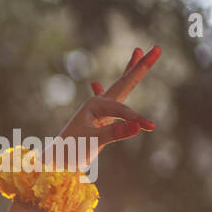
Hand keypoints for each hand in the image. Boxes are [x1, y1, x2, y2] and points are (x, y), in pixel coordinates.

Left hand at [56, 44, 159, 171]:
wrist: (54, 163)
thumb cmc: (70, 152)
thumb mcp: (92, 142)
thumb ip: (115, 133)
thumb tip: (139, 126)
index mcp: (95, 105)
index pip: (123, 110)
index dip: (136, 119)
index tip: (151, 127)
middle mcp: (97, 104)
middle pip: (124, 82)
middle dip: (140, 66)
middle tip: (157, 48)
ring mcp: (98, 112)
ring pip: (120, 88)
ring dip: (129, 71)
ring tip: (138, 51)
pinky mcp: (99, 121)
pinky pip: (109, 103)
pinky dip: (103, 90)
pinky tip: (94, 83)